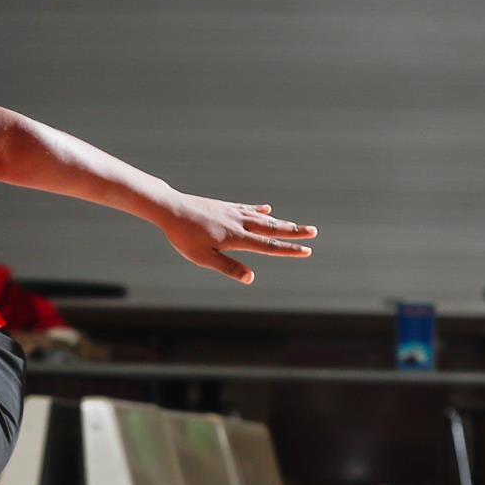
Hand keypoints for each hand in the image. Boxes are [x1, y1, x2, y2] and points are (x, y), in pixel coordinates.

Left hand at [158, 197, 314, 284]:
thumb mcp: (203, 258)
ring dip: (281, 222)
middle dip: (294, 232)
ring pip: (262, 218)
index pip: (268, 246)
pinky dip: (260, 210)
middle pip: (272, 228)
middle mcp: (239, 223)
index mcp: (236, 237)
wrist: (171, 209)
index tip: (307, 250)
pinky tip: (267, 209)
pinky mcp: (225, 207)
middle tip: (313, 232)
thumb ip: (228, 267)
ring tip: (296, 225)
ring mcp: (233, 213)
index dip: (288, 250)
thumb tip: (251, 278)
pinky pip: (247, 208)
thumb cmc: (184, 237)